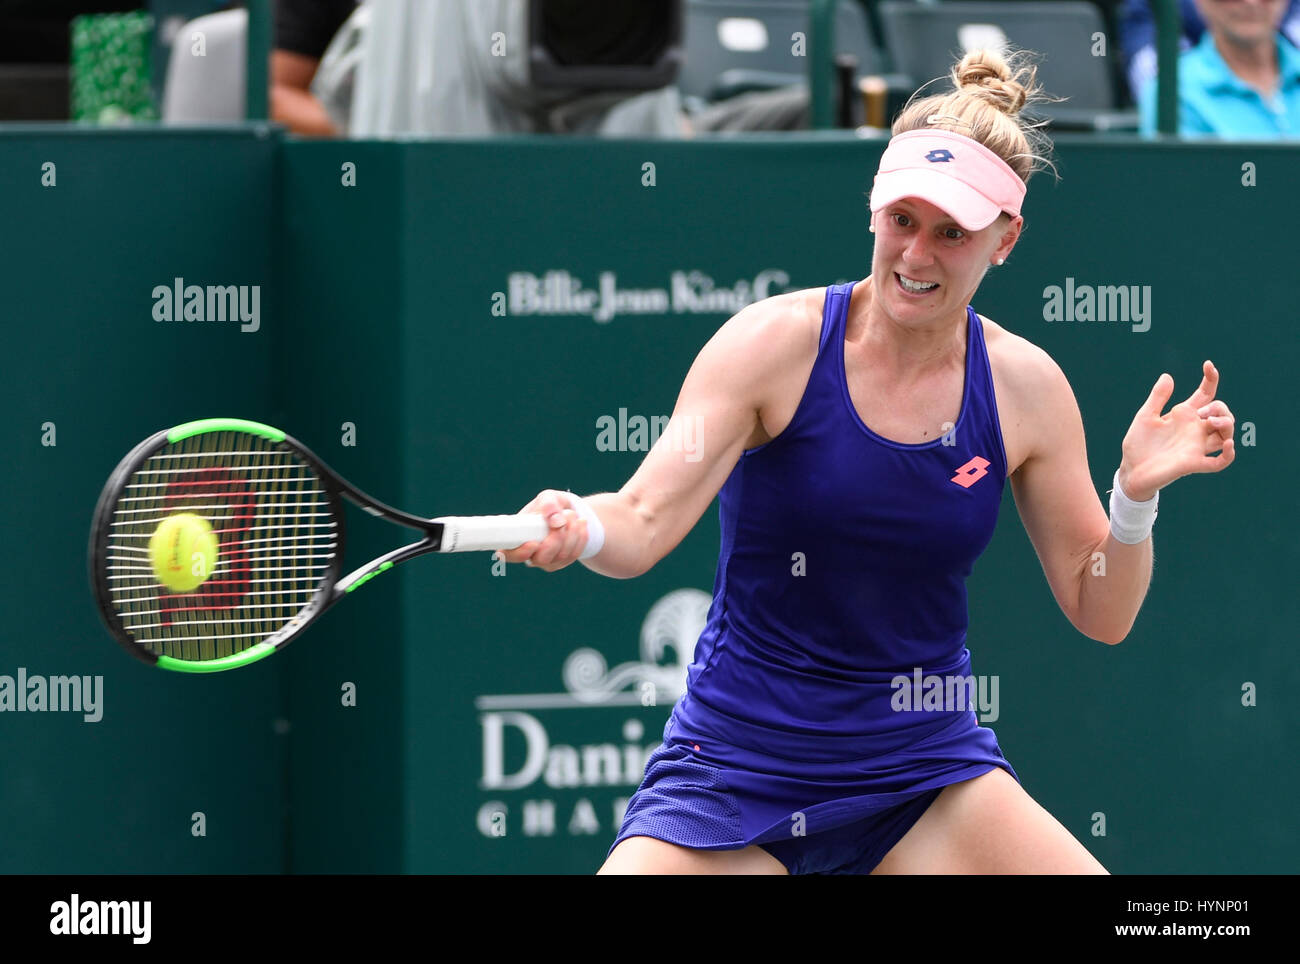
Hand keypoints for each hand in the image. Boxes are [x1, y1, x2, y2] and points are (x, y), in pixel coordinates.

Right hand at [495, 489, 589, 571]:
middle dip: (556, 538)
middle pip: (541, 559)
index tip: (534, 543)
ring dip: (571, 533)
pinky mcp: (561, 562)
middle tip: (564, 517)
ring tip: (572, 514)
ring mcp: (546, 561)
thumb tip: (555, 521)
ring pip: (560, 557)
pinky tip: (581, 523)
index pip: (508, 554)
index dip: (519, 553)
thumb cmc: (551, 505)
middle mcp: (529, 553)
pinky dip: (580, 537)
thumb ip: (548, 504)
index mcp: (516, 536)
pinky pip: (573, 555)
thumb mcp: (548, 497)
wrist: (568, 512)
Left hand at [1118, 360, 1235, 500]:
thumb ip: (1157, 397)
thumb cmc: (1139, 444)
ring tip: (1212, 421)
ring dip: (1227, 425)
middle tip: (1201, 412)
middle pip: (1222, 413)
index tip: (1209, 366)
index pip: (1206, 394)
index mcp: (1184, 415)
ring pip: (1226, 434)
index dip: (1211, 379)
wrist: (1130, 470)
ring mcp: (1197, 447)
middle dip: (1219, 407)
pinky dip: (1228, 453)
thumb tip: (1167, 376)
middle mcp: (1194, 430)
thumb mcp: (1145, 416)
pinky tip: (1227, 443)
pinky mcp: (1194, 464)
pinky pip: (1220, 461)